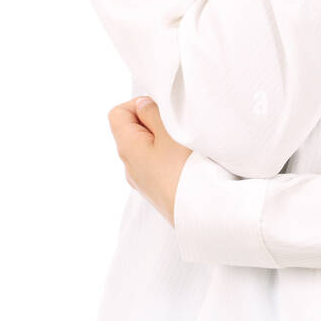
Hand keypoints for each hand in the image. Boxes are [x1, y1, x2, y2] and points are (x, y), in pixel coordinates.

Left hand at [107, 96, 192, 226]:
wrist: (203, 215)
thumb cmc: (186, 173)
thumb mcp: (170, 133)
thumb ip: (152, 114)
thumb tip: (141, 105)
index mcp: (127, 148)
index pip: (117, 114)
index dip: (138, 104)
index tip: (162, 111)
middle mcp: (129, 166)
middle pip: (132, 130)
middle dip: (154, 122)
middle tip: (177, 128)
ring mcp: (143, 181)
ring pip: (147, 148)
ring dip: (164, 140)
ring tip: (185, 146)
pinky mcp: (157, 191)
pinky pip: (157, 164)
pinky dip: (169, 156)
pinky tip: (187, 162)